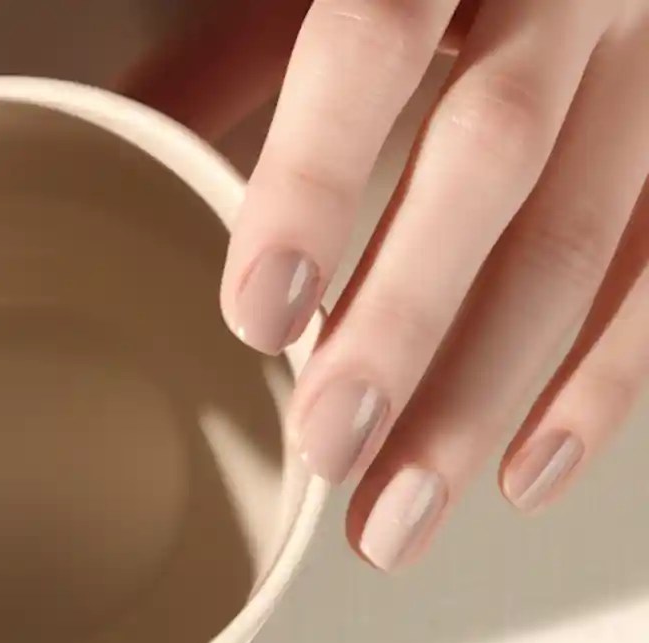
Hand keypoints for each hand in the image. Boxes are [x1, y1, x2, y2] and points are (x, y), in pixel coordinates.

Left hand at [128, 0, 648, 570]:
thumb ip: (239, 48)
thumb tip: (128, 124)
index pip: (370, 45)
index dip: (313, 180)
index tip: (260, 314)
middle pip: (490, 162)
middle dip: (404, 320)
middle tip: (328, 445)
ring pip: (582, 239)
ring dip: (487, 392)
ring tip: (400, 509)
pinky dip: (602, 382)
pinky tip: (527, 470)